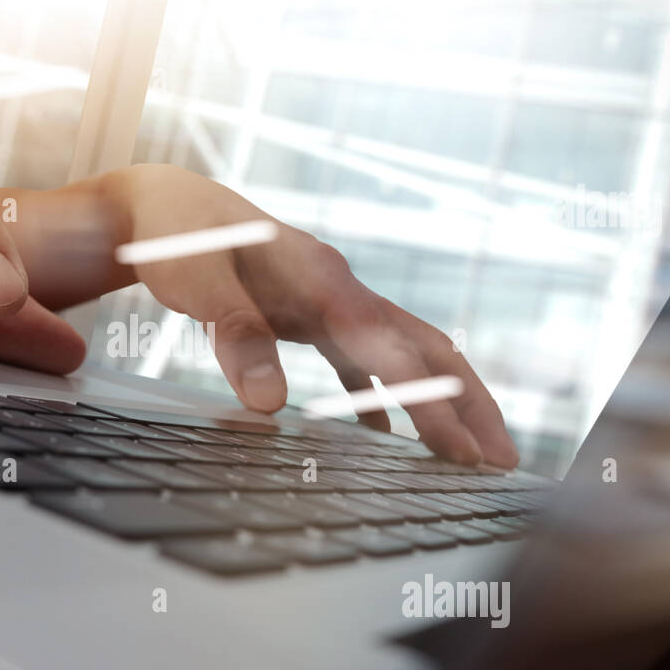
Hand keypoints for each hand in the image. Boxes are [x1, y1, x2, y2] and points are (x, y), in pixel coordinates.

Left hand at [103, 164, 517, 466]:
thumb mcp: (201, 288)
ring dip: (439, 402)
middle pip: (429, 348)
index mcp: (327, 282)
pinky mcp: (313, 314)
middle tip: (504, 464)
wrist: (166, 205)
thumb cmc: (182, 242)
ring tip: (468, 459)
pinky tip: (387, 440)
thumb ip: (238, 341)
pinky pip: (364, 360)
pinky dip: (383, 398)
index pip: (398, 354)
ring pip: (406, 353)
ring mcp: (332, 300)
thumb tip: (269, 407)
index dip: (435, 408)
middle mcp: (343, 289)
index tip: (467, 457)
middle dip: (470, 405)